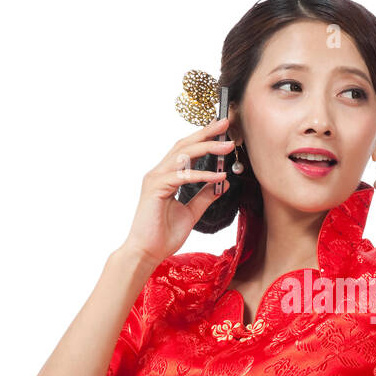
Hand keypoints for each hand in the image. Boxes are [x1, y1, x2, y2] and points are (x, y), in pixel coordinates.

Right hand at [119, 114, 236, 267]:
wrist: (147, 253)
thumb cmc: (163, 235)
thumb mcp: (191, 213)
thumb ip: (205, 196)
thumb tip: (223, 182)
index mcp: (166, 176)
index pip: (186, 150)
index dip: (204, 137)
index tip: (223, 128)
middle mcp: (159, 173)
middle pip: (185, 145)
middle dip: (207, 133)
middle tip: (227, 122)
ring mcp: (155, 179)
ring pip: (183, 155)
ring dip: (207, 148)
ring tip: (228, 145)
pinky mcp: (155, 189)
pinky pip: (182, 177)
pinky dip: (201, 175)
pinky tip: (218, 176)